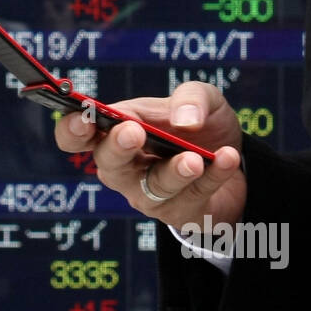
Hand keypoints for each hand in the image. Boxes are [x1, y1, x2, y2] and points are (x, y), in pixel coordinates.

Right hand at [53, 81, 247, 229]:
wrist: (238, 160)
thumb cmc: (202, 126)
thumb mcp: (203, 98)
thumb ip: (192, 97)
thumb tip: (184, 120)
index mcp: (117, 131)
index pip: (78, 135)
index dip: (72, 129)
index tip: (82, 118)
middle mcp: (124, 167)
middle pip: (108, 165)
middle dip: (117, 148)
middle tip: (134, 132)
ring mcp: (149, 194)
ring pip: (153, 187)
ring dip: (173, 172)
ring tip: (195, 159)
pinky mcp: (180, 214)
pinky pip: (194, 196)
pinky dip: (214, 176)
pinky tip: (227, 158)